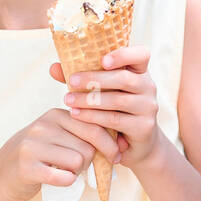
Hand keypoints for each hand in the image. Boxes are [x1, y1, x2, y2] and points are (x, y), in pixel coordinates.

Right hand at [0, 105, 120, 200]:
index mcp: (55, 115)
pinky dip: (66, 181)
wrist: (5, 173)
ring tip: (64, 170)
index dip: (109, 144)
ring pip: (77, 162)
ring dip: (77, 172)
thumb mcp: (59, 136)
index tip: (115, 156)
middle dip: (91, 161)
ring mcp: (33, 146)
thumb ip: (85, 134)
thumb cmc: (42, 155)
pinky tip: (59, 179)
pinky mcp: (28, 167)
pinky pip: (63, 177)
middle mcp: (43, 126)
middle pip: (87, 147)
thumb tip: (123, 142)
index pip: (93, 126)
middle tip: (84, 167)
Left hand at [49, 44, 160, 168]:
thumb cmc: (112, 111)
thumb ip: (79, 79)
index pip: (141, 54)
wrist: (133, 146)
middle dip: (95, 79)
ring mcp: (148, 107)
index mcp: (139, 72)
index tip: (103, 60)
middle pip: (124, 78)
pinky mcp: (143, 126)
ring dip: (90, 100)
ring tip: (68, 100)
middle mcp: (148, 87)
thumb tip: (53, 67)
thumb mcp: (99, 92)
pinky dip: (93, 117)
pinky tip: (76, 115)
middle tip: (71, 81)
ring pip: (118, 100)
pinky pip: (115, 120)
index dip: (124, 54)